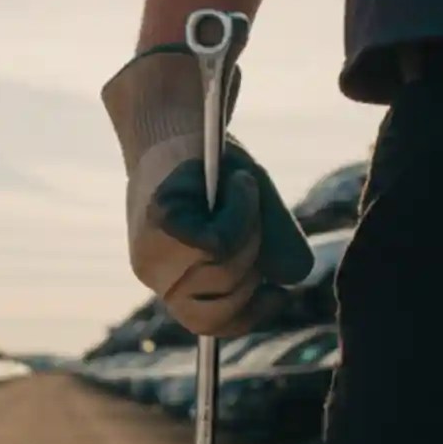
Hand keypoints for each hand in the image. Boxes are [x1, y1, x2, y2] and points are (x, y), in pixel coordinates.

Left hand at [102, 46, 312, 336]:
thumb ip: (272, 247)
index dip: (246, 317)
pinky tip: (236, 184)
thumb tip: (291, 279)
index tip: (274, 295)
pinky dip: (240, 212)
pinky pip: (216, 243)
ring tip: (242, 193)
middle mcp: (156, 273)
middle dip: (253, 262)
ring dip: (248, 230)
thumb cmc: (215, 170)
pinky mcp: (158, 225)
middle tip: (251, 213)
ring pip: (222, 272)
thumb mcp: (253, 214)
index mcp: (175, 281)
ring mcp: (151, 253)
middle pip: (222, 301)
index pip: (208, 325)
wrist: (181, 118)